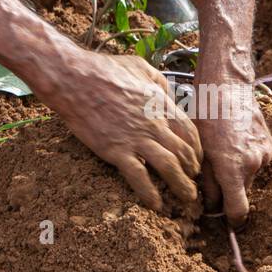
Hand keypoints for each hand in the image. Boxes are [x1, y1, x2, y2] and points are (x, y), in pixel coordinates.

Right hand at [43, 52, 201, 212]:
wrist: (75, 79)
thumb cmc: (105, 69)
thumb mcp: (140, 67)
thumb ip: (158, 81)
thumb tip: (166, 92)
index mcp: (161, 104)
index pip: (190, 132)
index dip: (197, 151)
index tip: (197, 161)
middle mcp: (154, 123)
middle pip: (184, 152)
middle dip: (193, 171)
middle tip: (195, 182)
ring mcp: (136, 138)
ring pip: (169, 167)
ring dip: (181, 184)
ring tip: (187, 197)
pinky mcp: (116, 150)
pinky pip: (139, 176)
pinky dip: (149, 193)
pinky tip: (156, 204)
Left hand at [195, 80, 271, 226]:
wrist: (227, 87)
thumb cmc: (205, 116)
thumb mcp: (198, 151)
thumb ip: (206, 181)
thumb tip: (210, 204)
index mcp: (232, 168)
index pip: (238, 210)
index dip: (231, 219)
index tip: (225, 221)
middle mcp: (253, 164)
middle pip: (241, 192)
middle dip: (229, 189)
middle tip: (212, 174)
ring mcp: (264, 154)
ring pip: (248, 176)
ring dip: (237, 172)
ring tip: (222, 150)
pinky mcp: (270, 145)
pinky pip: (257, 161)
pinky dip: (246, 158)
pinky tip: (234, 142)